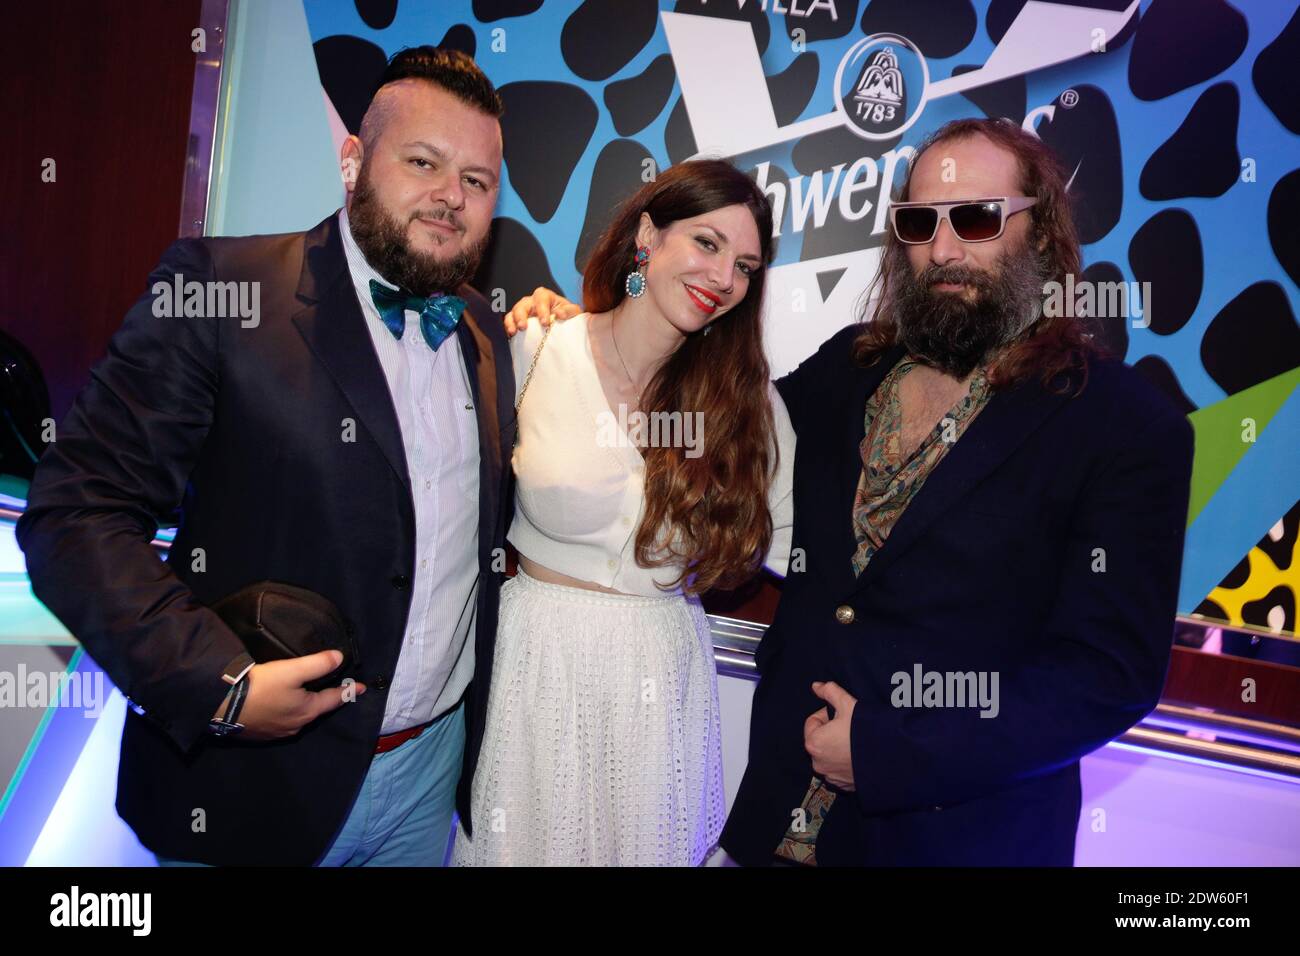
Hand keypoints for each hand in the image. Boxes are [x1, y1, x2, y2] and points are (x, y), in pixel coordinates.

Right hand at [212, 650, 365, 739]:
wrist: (220, 705)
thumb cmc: (260, 686)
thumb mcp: (291, 670)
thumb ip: (318, 664)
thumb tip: (339, 658)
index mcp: (307, 711)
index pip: (335, 699)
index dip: (350, 691)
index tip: (363, 688)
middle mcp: (295, 726)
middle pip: (317, 709)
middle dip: (327, 699)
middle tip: (335, 688)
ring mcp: (276, 732)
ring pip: (298, 717)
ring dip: (305, 706)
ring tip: (307, 695)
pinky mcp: (259, 733)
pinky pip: (281, 721)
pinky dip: (286, 711)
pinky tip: (281, 705)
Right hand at [504, 286, 580, 335]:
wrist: (562, 326)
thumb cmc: (567, 316)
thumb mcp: (573, 312)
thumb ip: (569, 311)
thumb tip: (559, 314)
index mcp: (545, 296)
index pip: (541, 299)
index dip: (542, 310)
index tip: (545, 323)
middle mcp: (531, 302)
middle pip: (523, 304)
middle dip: (521, 316)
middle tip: (523, 327)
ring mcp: (523, 311)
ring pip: (513, 313)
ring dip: (511, 322)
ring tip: (513, 332)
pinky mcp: (517, 322)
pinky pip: (509, 322)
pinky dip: (508, 328)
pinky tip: (510, 336)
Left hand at [804, 680, 856, 790]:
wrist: (889, 757)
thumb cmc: (864, 730)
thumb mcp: (847, 704)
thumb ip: (829, 691)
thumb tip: (816, 686)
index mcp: (813, 742)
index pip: (813, 721)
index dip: (827, 714)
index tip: (843, 715)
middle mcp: (817, 763)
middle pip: (820, 738)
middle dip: (832, 731)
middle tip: (850, 727)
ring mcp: (830, 776)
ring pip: (829, 754)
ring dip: (838, 747)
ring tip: (856, 741)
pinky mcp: (842, 785)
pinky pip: (839, 768)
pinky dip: (845, 761)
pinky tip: (859, 755)